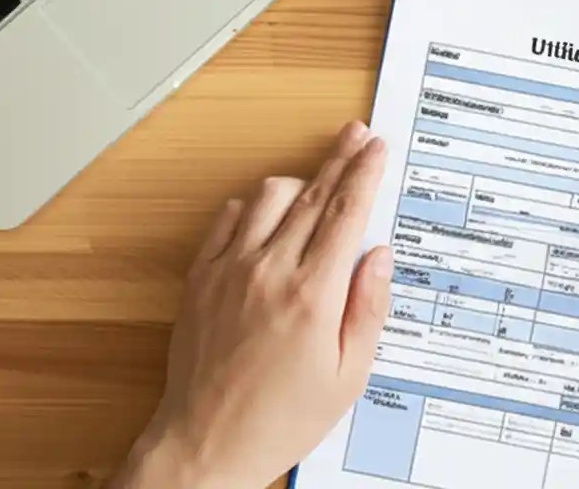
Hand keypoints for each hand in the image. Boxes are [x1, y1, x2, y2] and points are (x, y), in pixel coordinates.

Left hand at [108, 121, 391, 488]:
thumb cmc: (282, 418)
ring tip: (317, 186)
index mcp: (313, 295)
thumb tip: (379, 255)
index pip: (346, 213)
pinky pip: (226, 219)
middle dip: (340, 159)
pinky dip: (251, 207)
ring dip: (298, 183)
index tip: (377, 149)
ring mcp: (229, 271)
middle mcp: (269, 271)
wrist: (207, 442)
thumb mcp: (349, 375)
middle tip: (357, 135)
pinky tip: (267, 217)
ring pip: (267, 196)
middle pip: (313, 194)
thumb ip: (369, 308)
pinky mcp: (200, 279)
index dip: (365, 173)